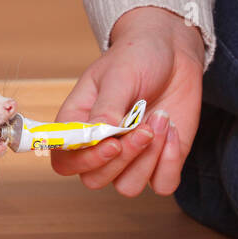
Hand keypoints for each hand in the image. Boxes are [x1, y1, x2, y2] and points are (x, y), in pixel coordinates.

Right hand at [50, 6, 204, 195]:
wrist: (172, 51)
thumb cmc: (137, 57)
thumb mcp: (119, 75)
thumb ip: (106, 108)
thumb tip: (98, 135)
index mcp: (78, 123)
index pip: (65, 161)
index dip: (85, 160)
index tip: (113, 142)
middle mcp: (100, 146)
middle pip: (94, 180)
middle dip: (123, 158)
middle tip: (143, 127)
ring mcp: (130, 157)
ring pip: (128, 187)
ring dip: (148, 159)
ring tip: (160, 120)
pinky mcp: (159, 161)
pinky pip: (162, 184)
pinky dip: (169, 162)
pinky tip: (171, 130)